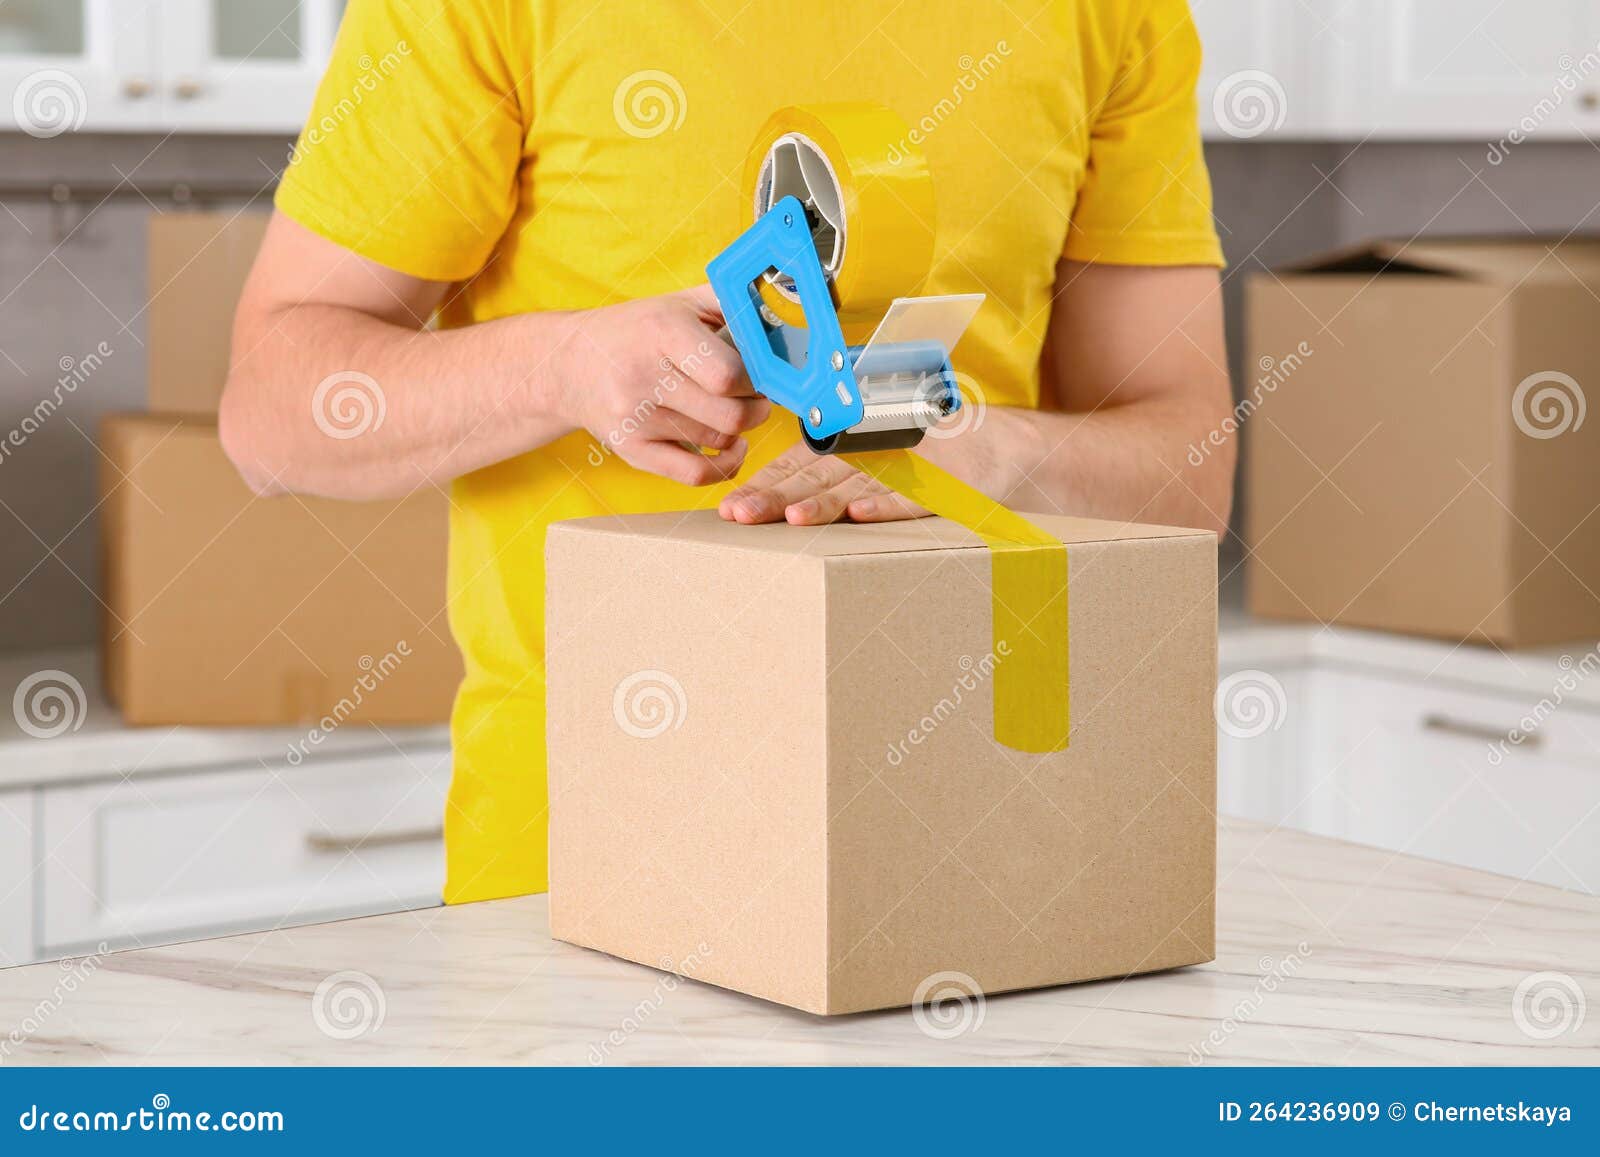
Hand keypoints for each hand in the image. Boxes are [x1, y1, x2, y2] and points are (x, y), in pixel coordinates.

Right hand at [554, 285, 769, 484]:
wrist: (567, 365)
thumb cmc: (636, 331)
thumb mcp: (679, 302)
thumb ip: (731, 302)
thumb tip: (781, 314)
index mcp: (662, 331)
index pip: (729, 374)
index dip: (757, 380)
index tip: (761, 375)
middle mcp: (644, 375)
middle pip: (730, 415)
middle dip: (758, 409)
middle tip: (759, 399)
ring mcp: (634, 418)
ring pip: (716, 442)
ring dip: (741, 432)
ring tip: (738, 414)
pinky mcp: (630, 450)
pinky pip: (693, 475)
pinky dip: (723, 466)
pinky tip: (730, 449)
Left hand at [717, 442, 929, 524]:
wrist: (983, 444)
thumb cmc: (914, 453)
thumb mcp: (862, 455)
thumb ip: (822, 472)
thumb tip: (774, 502)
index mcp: (839, 446)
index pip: (791, 466)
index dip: (760, 485)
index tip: (731, 508)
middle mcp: (861, 453)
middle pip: (812, 477)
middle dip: (774, 497)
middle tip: (743, 515)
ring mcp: (898, 467)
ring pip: (852, 486)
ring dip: (823, 502)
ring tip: (793, 518)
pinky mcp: (933, 481)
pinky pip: (906, 494)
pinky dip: (884, 504)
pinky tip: (860, 515)